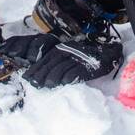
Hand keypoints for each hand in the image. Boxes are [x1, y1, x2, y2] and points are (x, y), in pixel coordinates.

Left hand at [1, 34, 123, 87]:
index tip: (27, 78)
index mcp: (61, 49)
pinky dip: (70, 77)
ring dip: (53, 77)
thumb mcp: (68, 58)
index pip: (44, 59)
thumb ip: (56, 65)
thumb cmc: (85, 58)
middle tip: (34, 85)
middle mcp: (68, 51)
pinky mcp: (89, 64)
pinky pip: (77, 71)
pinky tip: (64, 83)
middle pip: (51, 63)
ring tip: (46, 86)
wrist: (108, 52)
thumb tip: (39, 78)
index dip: (36, 69)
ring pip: (62, 67)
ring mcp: (78, 58)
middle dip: (41, 74)